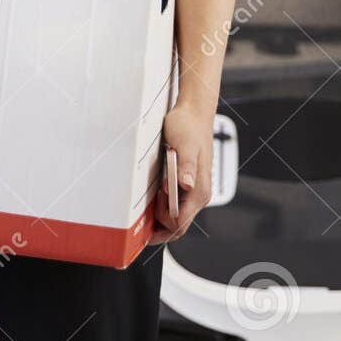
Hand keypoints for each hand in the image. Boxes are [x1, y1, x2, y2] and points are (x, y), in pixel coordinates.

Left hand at [150, 102, 214, 243]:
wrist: (194, 113)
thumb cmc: (189, 127)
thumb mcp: (185, 145)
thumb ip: (186, 167)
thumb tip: (186, 185)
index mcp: (199, 190)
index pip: (180, 223)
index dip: (162, 220)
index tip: (151, 203)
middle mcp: (199, 194)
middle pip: (179, 226)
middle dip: (160, 227)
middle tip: (141, 215)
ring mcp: (194, 190)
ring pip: (178, 218)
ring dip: (161, 217)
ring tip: (147, 202)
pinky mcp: (188, 185)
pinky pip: (177, 206)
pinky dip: (164, 208)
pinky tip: (153, 197)